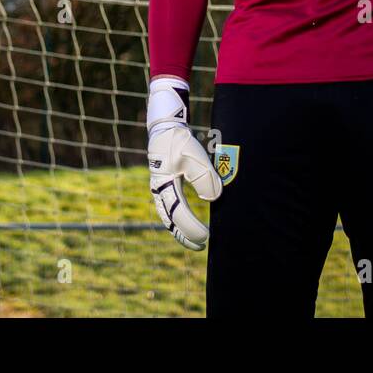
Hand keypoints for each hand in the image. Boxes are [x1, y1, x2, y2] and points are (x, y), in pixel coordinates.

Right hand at [146, 76, 220, 249]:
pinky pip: (168, 209)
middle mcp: (159, 191)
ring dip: (180, 230)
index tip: (207, 236)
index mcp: (165, 185)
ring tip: (194, 241)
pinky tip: (186, 223)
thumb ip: (205, 178)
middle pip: (170, 221)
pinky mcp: (162, 186)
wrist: (165, 127)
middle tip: (202, 245)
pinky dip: (177, 220)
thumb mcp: (196, 156)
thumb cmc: (180, 141)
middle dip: (185, 235)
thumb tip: (213, 199)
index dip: (192, 228)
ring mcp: (159, 189)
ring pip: (167, 217)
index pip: (179, 214)